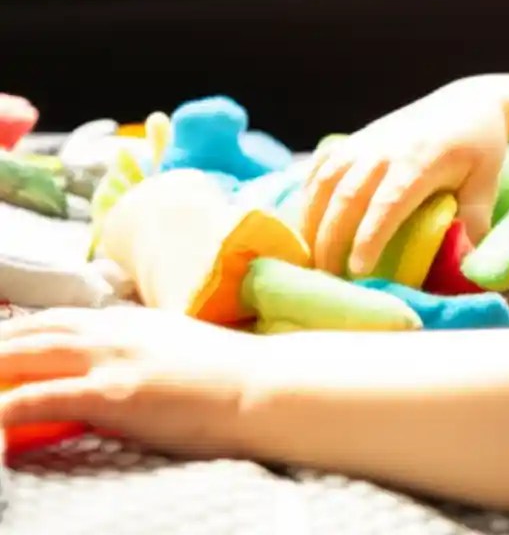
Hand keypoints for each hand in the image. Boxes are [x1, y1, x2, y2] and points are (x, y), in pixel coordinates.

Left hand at [0, 307, 263, 457]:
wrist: (267, 386)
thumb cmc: (236, 377)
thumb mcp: (182, 349)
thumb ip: (146, 352)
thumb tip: (129, 369)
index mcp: (132, 322)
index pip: (60, 320)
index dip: (21, 331)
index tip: (3, 342)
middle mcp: (115, 333)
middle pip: (33, 332)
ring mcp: (112, 361)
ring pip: (27, 355)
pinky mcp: (114, 395)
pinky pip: (40, 398)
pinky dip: (6, 405)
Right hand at [302, 79, 508, 276]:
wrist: (467, 102)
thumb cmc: (480, 148)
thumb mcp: (487, 184)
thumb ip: (474, 221)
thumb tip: (463, 264)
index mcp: (420, 163)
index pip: (387, 205)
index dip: (368, 238)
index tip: (358, 271)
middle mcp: (385, 150)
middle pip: (347, 198)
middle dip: (331, 240)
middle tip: (327, 277)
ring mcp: (365, 142)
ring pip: (325, 181)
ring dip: (311, 220)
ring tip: (308, 256)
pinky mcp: (355, 139)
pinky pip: (321, 166)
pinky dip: (308, 194)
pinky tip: (305, 222)